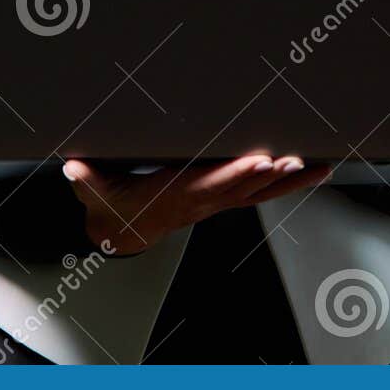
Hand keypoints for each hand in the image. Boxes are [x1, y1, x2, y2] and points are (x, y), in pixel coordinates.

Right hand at [62, 154, 333, 255]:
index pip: (209, 183)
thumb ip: (84, 179)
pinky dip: (288, 183)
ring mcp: (216, 202)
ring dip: (287, 180)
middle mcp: (201, 201)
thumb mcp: (93, 192)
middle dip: (267, 174)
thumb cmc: (112, 204)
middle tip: (292, 159)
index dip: (234, 173)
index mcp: (175, 195)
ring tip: (317, 165)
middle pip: (241, 188)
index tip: (258, 160)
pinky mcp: (224, 198)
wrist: (123, 231)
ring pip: (258, 192)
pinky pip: (261, 193)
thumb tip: (71, 168)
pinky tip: (313, 169)